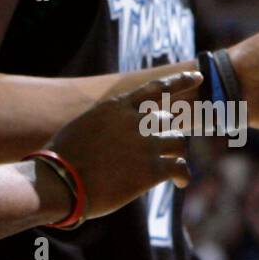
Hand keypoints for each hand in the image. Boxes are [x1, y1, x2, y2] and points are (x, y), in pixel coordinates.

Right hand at [47, 70, 199, 220]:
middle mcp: (136, 121)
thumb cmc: (62, 160)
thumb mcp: (83, 128)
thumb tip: (117, 135)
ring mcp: (146, 144)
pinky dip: (183, 175)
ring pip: (178, 142)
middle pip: (167, 121)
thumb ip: (106, 125)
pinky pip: (180, 167)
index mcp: (117, 107)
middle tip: (160, 152)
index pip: (156, 88)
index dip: (180, 81)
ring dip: (174, 154)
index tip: (199, 76)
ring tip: (167, 169)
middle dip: (165, 135)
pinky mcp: (152, 170)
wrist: (59, 182)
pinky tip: (179, 183)